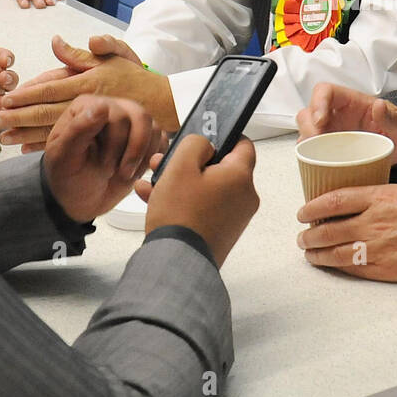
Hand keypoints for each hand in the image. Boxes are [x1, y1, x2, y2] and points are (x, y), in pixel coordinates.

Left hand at [0, 35, 178, 150]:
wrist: (160, 104)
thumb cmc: (134, 76)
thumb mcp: (116, 55)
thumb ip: (88, 50)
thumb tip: (56, 42)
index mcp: (86, 82)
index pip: (50, 88)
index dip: (26, 94)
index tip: (5, 98)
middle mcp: (85, 103)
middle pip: (45, 111)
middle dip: (17, 117)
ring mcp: (89, 122)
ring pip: (51, 130)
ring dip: (25, 135)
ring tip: (5, 139)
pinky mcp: (93, 135)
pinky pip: (67, 141)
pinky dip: (46, 147)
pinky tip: (28, 150)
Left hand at [43, 95, 165, 222]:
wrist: (78, 201)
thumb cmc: (67, 178)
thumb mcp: (63, 158)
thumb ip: (78, 130)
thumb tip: (101, 107)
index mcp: (88, 106)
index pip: (117, 113)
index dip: (116, 141)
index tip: (103, 163)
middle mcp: (111, 108)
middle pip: (140, 117)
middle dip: (131, 150)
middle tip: (117, 172)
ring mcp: (129, 122)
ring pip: (154, 127)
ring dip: (142, 156)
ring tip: (125, 173)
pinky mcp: (144, 138)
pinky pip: (162, 140)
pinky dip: (151, 159)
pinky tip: (135, 172)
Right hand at [135, 134, 258, 268]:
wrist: (177, 261)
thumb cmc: (180, 214)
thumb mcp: (181, 165)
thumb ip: (195, 144)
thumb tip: (205, 145)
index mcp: (240, 176)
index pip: (243, 145)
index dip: (223, 136)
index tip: (206, 136)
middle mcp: (244, 197)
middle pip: (219, 168)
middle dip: (189, 162)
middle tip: (166, 161)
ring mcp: (234, 217)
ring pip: (206, 188)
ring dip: (180, 182)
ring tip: (152, 181)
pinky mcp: (221, 233)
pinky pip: (203, 208)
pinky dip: (183, 201)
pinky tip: (152, 199)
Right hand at [296, 83, 396, 166]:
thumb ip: (390, 117)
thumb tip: (379, 106)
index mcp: (351, 101)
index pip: (325, 91)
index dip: (318, 102)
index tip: (320, 120)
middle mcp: (336, 114)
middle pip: (309, 112)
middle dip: (308, 127)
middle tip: (315, 143)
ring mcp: (331, 131)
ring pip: (306, 131)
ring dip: (306, 143)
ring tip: (315, 156)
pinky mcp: (329, 148)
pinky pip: (311, 149)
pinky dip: (310, 156)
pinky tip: (317, 164)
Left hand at [296, 184, 396, 281]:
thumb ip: (374, 199)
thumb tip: (347, 208)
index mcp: (380, 198)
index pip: (333, 201)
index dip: (312, 208)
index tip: (303, 213)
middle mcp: (376, 222)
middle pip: (328, 230)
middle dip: (309, 236)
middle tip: (303, 237)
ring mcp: (381, 248)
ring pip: (337, 253)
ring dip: (318, 254)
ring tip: (310, 254)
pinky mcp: (389, 269)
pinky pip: (356, 270)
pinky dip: (340, 267)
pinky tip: (334, 265)